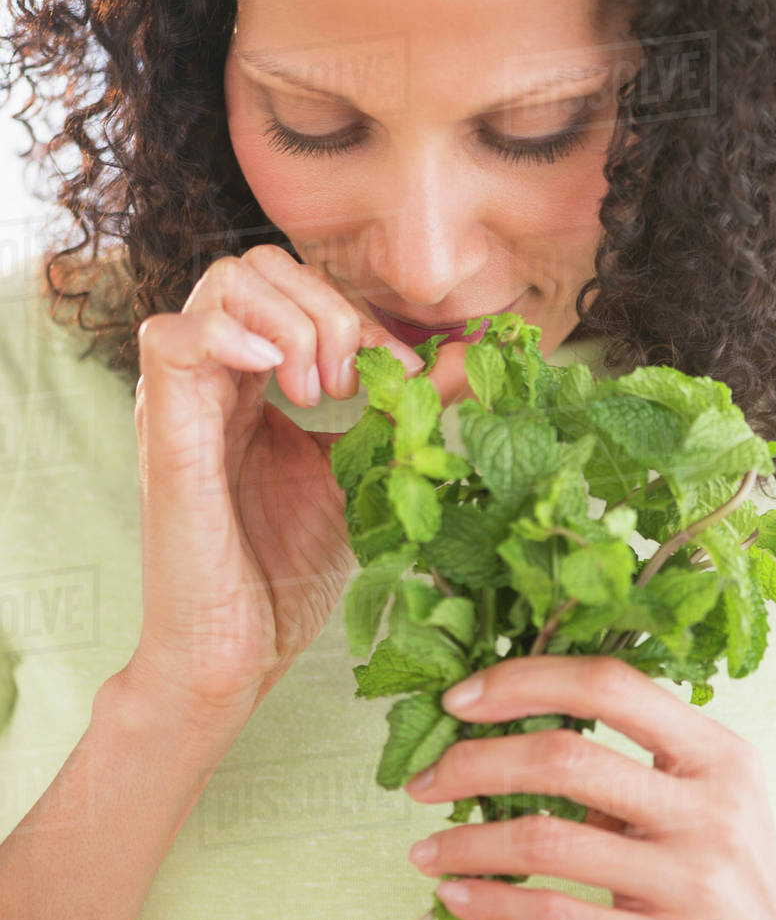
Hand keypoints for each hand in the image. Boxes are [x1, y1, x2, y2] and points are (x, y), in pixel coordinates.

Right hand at [130, 246, 438, 720]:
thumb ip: (404, 410)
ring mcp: (184, 400)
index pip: (296, 290)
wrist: (238, 650)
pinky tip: (279, 381)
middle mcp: (215, 380)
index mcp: (253, 384)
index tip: (405, 375)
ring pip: (222, 286)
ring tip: (317, 395)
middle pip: (259, 269)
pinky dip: (232, 337)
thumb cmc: (288, 570)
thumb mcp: (363, 472)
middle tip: (350, 384)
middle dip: (327, 310)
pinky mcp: (164, 432)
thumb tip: (467, 361)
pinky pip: (171, 338)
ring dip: (294, 325)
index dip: (358, 315)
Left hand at [404, 654, 775, 919]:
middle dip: (476, 763)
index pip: (608, 685)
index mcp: (715, 751)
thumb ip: (626, 757)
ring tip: (427, 848)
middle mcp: (710, 807)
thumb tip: (504, 722)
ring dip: (469, 842)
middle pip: (567, 760)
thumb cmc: (720, 867)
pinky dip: (494, 903)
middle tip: (426, 778)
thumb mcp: (700, 792)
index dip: (526, 681)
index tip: (460, 698)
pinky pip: (557, 916)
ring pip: (549, 840)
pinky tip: (458, 894)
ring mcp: (692, 878)